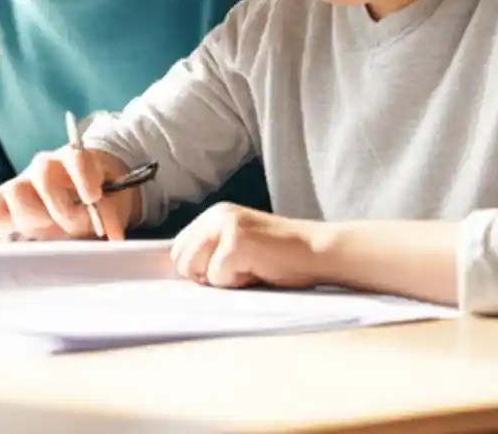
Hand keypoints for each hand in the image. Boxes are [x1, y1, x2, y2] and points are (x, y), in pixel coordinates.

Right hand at [0, 147, 140, 240]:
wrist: (80, 198)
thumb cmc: (98, 199)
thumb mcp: (113, 204)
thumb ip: (110, 215)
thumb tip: (112, 235)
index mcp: (75, 159)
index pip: (76, 158)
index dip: (83, 177)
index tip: (93, 197)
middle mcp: (44, 166)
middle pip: (43, 174)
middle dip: (61, 207)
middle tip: (73, 226)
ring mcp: (22, 183)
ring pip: (15, 192)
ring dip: (33, 217)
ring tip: (47, 231)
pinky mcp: (5, 202)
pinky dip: (3, 224)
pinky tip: (23, 236)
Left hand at [170, 203, 325, 288]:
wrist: (318, 250)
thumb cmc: (282, 256)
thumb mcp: (239, 244)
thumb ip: (212, 250)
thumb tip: (182, 272)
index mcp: (214, 214)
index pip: (178, 248)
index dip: (198, 268)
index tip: (228, 268)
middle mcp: (216, 215)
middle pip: (182, 259)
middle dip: (206, 274)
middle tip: (241, 270)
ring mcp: (225, 226)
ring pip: (196, 269)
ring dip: (221, 278)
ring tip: (250, 268)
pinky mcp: (236, 242)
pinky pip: (218, 278)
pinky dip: (237, 282)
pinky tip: (259, 270)